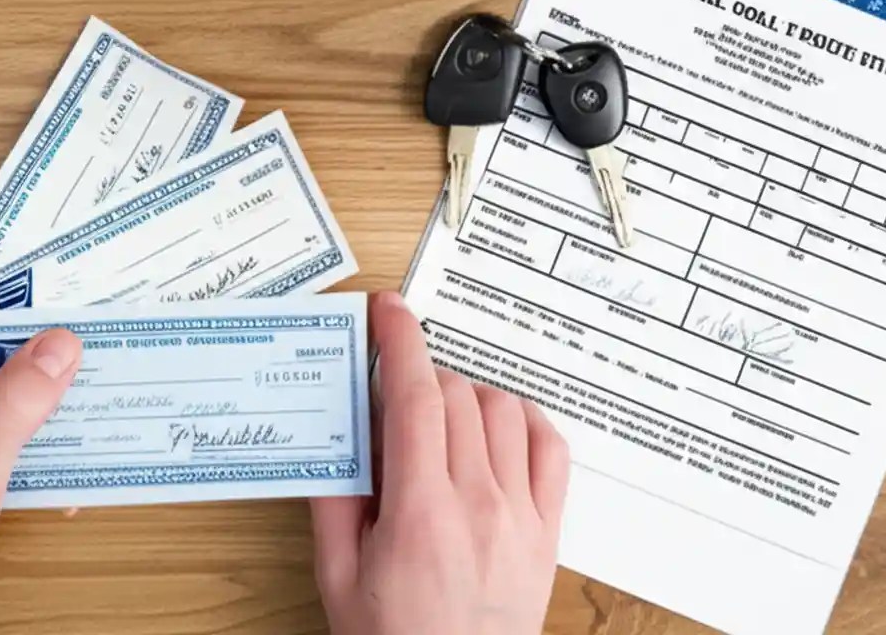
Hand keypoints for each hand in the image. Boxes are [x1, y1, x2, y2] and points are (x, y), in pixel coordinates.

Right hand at [311, 292, 569, 634]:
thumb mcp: (339, 575)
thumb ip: (334, 499)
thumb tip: (334, 434)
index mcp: (421, 514)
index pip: (416, 399)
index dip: (402, 342)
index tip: (390, 310)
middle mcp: (479, 505)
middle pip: (456, 396)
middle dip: (419, 378)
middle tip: (392, 400)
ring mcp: (521, 516)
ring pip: (502, 410)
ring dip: (466, 397)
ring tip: (438, 424)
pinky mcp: (548, 531)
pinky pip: (551, 448)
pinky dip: (524, 421)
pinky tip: (497, 429)